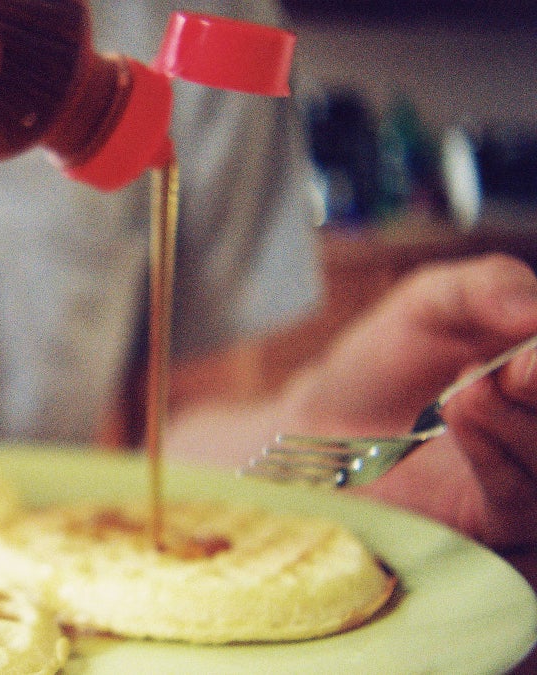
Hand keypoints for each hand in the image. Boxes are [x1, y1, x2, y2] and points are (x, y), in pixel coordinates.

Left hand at [287, 254, 536, 547]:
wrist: (322, 420)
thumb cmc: (385, 359)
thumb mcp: (432, 301)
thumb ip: (487, 287)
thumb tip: (536, 307)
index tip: (531, 350)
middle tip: (518, 366)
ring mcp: (533, 474)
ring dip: (521, 419)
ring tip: (469, 387)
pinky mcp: (498, 521)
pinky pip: (521, 499)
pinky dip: (497, 452)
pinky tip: (463, 412)